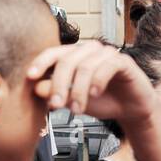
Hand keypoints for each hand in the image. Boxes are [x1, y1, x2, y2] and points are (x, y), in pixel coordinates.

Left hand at [25, 40, 156, 122]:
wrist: (130, 110)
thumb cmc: (100, 101)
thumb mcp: (72, 100)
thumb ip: (55, 93)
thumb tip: (36, 87)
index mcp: (74, 55)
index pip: (53, 53)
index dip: (40, 63)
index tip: (30, 77)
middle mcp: (89, 50)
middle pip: (66, 61)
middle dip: (58, 85)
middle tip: (55, 105)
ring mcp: (106, 53)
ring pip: (85, 67)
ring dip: (78, 91)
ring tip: (76, 110)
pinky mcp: (123, 61)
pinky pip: (107, 67)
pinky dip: (97, 82)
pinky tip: (94, 95)